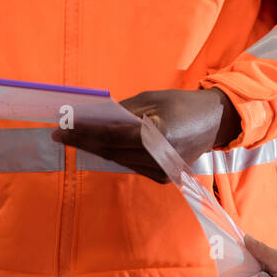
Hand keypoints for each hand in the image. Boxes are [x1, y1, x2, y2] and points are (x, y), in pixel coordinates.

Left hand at [51, 87, 240, 182]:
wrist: (216, 122)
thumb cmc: (184, 104)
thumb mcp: (152, 99)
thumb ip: (122, 111)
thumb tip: (92, 118)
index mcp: (157, 136)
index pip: (110, 136)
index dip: (83, 132)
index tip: (61, 128)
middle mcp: (157, 158)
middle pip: (110, 152)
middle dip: (83, 142)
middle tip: (60, 134)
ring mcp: (160, 171)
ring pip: (117, 160)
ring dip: (96, 149)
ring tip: (75, 138)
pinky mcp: (162, 177)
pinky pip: (130, 165)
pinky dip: (114, 155)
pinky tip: (99, 146)